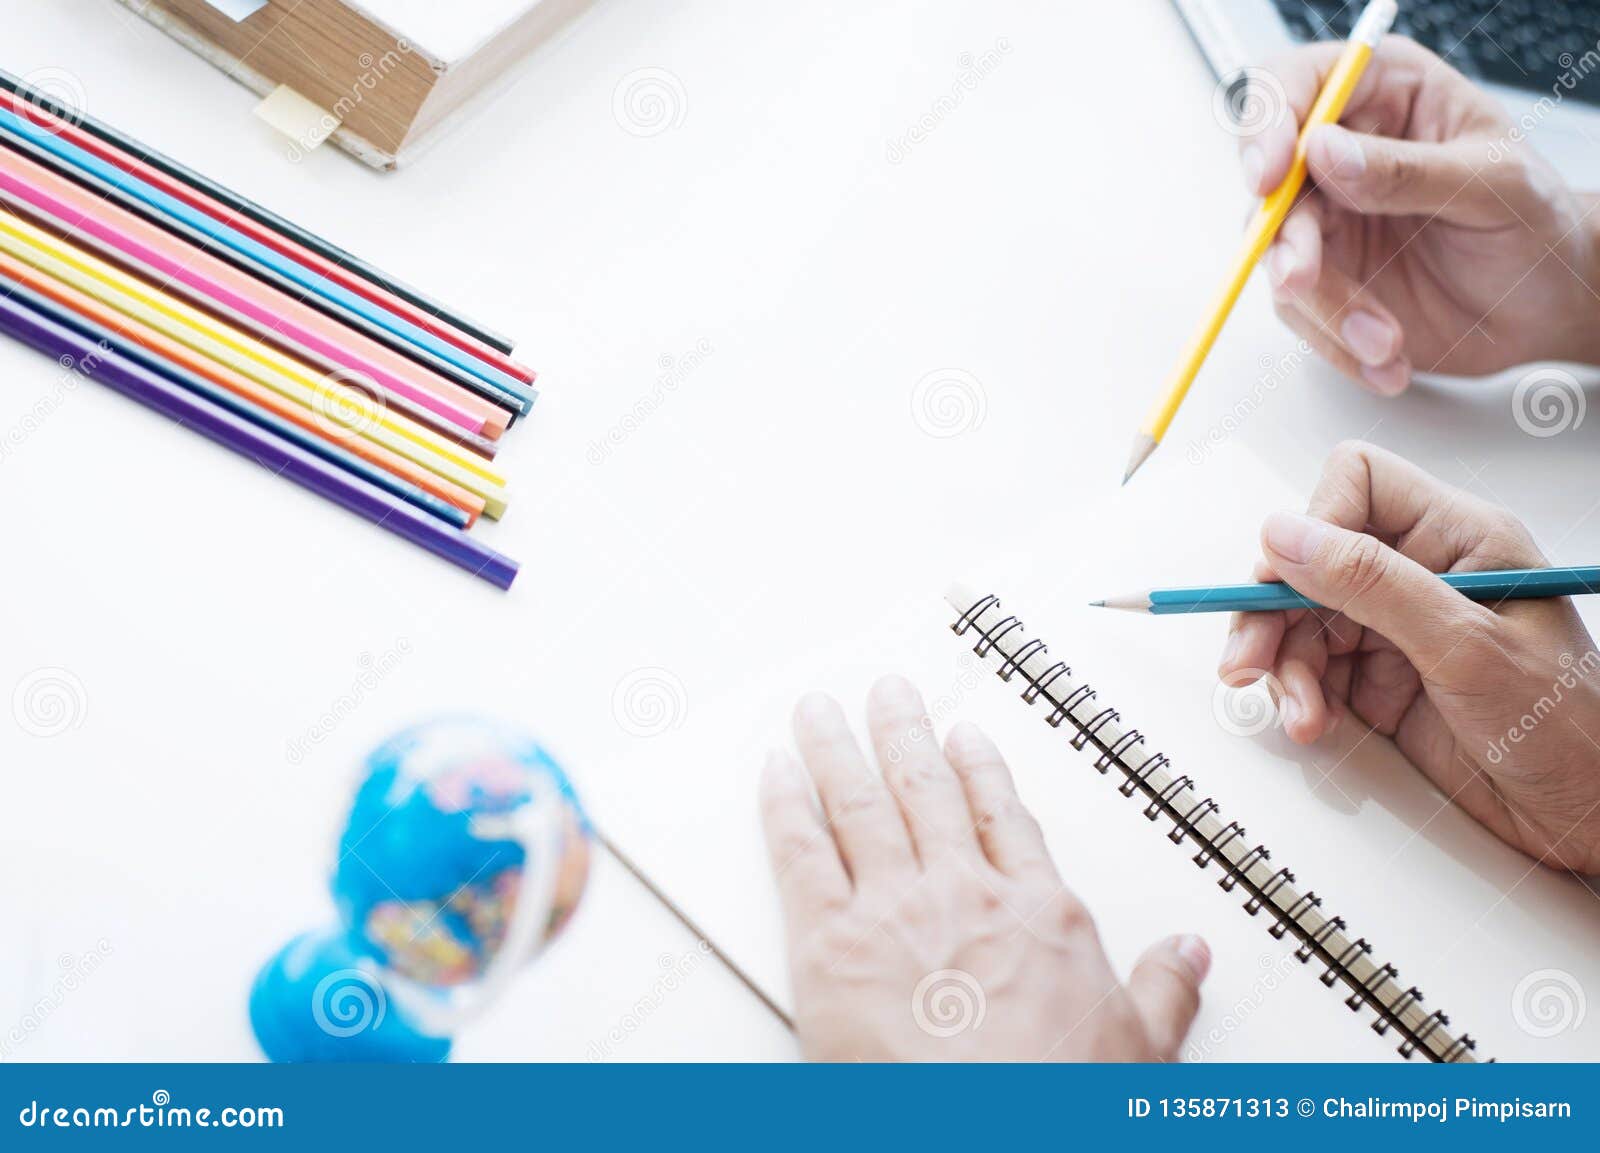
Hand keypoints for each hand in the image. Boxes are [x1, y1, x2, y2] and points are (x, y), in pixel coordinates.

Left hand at [759, 675, 1210, 1060]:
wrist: (992, 1139)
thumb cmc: (1057, 1104)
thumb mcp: (1138, 1052)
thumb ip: (1165, 992)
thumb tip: (1192, 955)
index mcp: (1037, 912)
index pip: (1004, 817)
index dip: (980, 770)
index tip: (963, 737)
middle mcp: (963, 894)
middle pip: (925, 789)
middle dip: (902, 732)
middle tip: (886, 693)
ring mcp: (895, 910)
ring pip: (860, 802)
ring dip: (837, 746)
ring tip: (820, 710)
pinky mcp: (830, 943)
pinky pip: (801, 853)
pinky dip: (785, 804)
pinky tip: (777, 771)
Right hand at [1218, 440, 1599, 872]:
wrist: (1586, 815)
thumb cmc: (1569, 729)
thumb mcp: (1465, 647)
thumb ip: (1373, 584)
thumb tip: (1287, 536)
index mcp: (1459, 537)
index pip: (1358, 484)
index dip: (1315, 524)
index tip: (1289, 580)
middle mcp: (1422, 573)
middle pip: (1310, 558)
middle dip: (1275, 609)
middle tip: (1253, 656)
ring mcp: (1396, 628)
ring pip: (1298, 617)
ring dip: (1283, 663)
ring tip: (1298, 709)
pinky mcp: (1377, 680)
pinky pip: (1310, 669)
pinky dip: (1297, 695)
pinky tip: (1311, 721)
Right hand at [1240, 36, 1599, 392]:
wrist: (1545, 309)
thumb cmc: (1536, 226)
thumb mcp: (1492, 186)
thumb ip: (1408, 170)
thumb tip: (1324, 152)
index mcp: (1386, 94)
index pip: (1296, 85)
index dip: (1267, 125)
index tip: (1269, 178)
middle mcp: (1343, 153)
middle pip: (1271, 185)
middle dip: (1286, 243)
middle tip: (1304, 282)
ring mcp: (1329, 220)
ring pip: (1278, 258)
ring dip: (1326, 309)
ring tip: (1386, 342)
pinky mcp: (1325, 279)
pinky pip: (1301, 313)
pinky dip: (1337, 345)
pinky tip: (1386, 360)